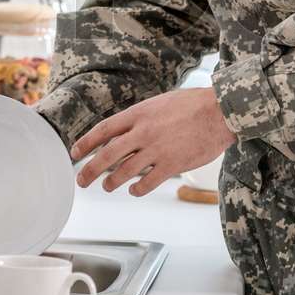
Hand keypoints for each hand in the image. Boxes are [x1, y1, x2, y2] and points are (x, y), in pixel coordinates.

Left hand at [69, 88, 236, 196]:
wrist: (219, 111)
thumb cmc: (193, 104)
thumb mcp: (159, 103)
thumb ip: (142, 118)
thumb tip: (126, 129)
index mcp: (138, 114)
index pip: (103, 130)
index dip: (86, 143)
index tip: (75, 153)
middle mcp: (143, 132)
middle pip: (107, 155)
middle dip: (90, 170)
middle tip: (81, 180)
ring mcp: (157, 149)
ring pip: (125, 171)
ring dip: (112, 182)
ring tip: (107, 187)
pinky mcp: (172, 164)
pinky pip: (148, 182)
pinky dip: (137, 189)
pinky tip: (134, 190)